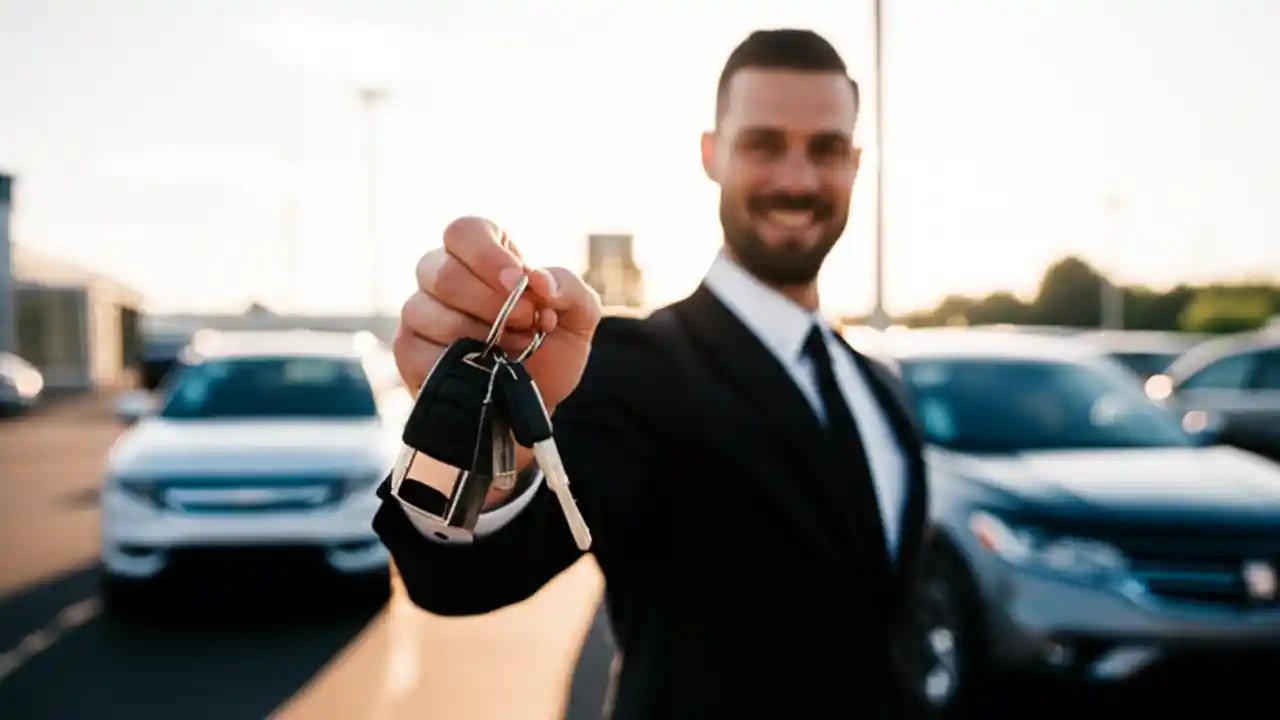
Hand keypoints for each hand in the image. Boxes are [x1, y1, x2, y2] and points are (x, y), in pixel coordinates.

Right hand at [394, 216, 601, 420]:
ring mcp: (420, 312)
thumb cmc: (552, 350)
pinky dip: (456, 362)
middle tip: (526, 323)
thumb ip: (569, 288)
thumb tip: (538, 280)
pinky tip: (482, 369)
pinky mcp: (408, 349)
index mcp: (482, 255)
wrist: (535, 403)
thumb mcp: (579, 316)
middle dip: (491, 303)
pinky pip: (416, 349)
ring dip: (478, 335)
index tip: (517, 280)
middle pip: (443, 272)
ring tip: (512, 350)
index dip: (487, 254)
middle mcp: (442, 276)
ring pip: (425, 310)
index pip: (464, 232)